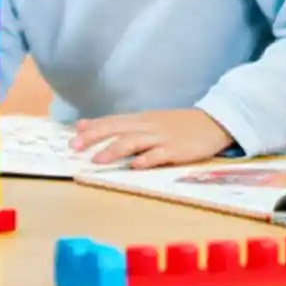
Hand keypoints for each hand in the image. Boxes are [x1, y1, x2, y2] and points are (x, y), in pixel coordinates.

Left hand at [71, 109, 233, 168]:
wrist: (213, 122)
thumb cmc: (178, 124)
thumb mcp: (147, 120)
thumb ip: (118, 124)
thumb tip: (85, 125)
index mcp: (141, 119)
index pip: (112, 122)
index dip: (92, 130)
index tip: (72, 140)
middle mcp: (148, 126)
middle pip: (118, 130)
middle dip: (96, 138)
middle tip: (76, 148)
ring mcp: (163, 137)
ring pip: (135, 142)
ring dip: (115, 150)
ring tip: (98, 160)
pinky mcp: (177, 149)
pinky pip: (160, 154)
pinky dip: (147, 159)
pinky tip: (136, 165)